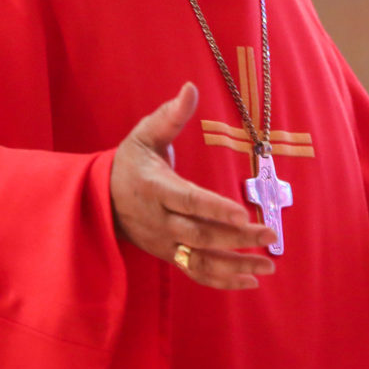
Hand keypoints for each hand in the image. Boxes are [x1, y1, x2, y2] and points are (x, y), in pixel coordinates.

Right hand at [110, 82, 276, 288]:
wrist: (98, 199)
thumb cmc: (129, 162)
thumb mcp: (144, 134)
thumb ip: (170, 115)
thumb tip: (190, 87)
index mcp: (155, 188)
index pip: (189, 201)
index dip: (216, 209)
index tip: (243, 213)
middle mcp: (160, 220)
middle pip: (201, 234)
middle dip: (237, 237)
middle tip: (270, 234)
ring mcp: (164, 242)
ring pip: (201, 259)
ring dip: (236, 266)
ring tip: (268, 266)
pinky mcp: (168, 255)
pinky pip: (196, 272)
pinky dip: (222, 280)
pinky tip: (250, 280)